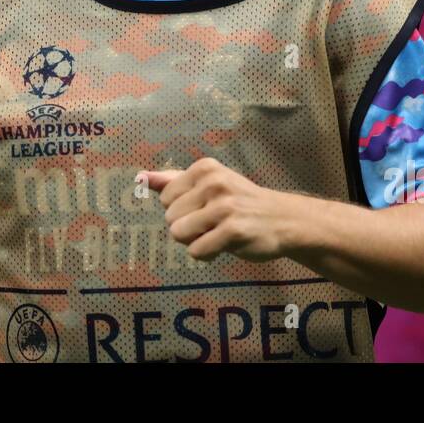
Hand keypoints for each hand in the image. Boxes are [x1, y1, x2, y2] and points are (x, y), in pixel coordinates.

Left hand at [141, 157, 292, 262]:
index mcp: (205, 168)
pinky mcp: (233, 231)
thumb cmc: (239, 201)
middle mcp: (213, 183)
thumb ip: (173, 180)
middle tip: (213, 223)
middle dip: (187, 226)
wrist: (282, 219)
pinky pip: (196, 250)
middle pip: (170, 217)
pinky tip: (223, 246)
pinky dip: (206, 254)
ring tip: (216, 234)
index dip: (181, 209)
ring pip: (179, 234)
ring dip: (195, 241)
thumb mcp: (208, 183)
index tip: (204, 208)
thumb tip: (141, 177)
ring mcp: (224, 206)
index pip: (165, 197)